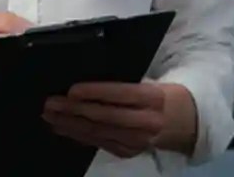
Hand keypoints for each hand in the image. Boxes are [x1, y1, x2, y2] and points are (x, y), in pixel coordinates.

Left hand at [43, 81, 177, 158]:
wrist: (184, 122)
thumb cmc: (158, 94)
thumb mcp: (148, 82)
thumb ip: (122, 83)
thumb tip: (84, 81)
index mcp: (152, 98)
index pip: (120, 94)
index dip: (95, 93)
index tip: (71, 90)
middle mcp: (146, 121)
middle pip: (105, 117)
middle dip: (75, 111)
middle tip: (51, 103)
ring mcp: (138, 141)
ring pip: (99, 132)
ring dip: (70, 124)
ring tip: (50, 115)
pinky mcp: (129, 152)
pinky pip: (99, 143)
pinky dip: (78, 135)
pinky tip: (63, 128)